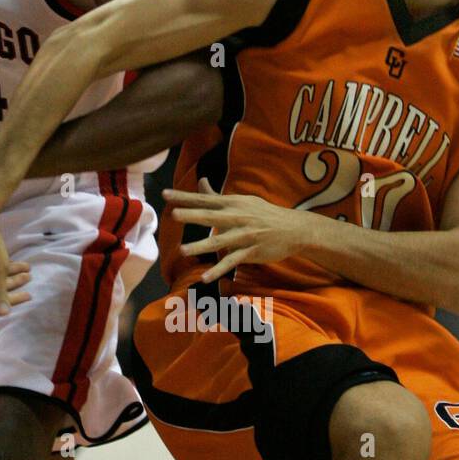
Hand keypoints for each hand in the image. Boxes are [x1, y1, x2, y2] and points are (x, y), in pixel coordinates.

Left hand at [164, 184, 305, 281]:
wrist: (293, 228)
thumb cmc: (264, 213)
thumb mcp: (242, 200)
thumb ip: (217, 195)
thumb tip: (200, 181)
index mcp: (232, 203)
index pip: (204, 198)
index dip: (185, 197)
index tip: (165, 194)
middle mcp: (237, 217)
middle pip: (211, 216)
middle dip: (192, 215)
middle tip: (174, 215)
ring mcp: (244, 235)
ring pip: (219, 241)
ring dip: (200, 246)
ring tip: (182, 250)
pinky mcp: (251, 251)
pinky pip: (232, 262)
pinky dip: (218, 270)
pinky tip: (205, 278)